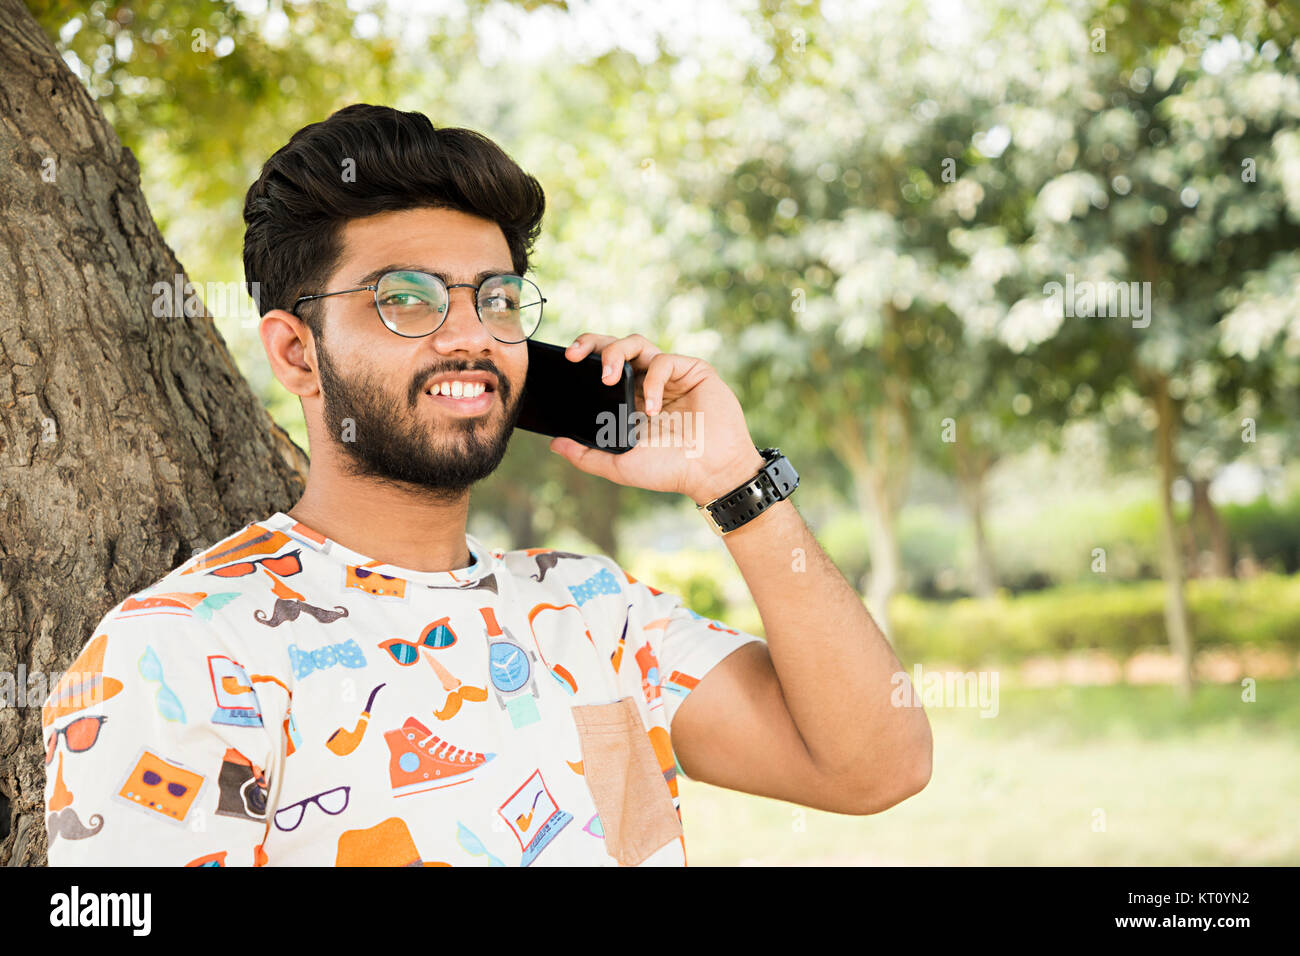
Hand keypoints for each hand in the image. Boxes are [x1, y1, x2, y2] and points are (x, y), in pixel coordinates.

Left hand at [548, 333, 765, 505]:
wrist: (710, 473)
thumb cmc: (670, 471)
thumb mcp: (620, 465)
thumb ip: (586, 455)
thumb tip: (554, 444)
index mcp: (631, 400)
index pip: (603, 366)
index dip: (585, 356)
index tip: (567, 360)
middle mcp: (649, 383)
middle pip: (616, 346)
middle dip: (593, 343)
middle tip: (575, 355)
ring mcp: (671, 376)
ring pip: (638, 344)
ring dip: (618, 354)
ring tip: (610, 379)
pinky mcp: (694, 371)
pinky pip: (665, 361)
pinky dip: (654, 381)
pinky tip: (654, 407)